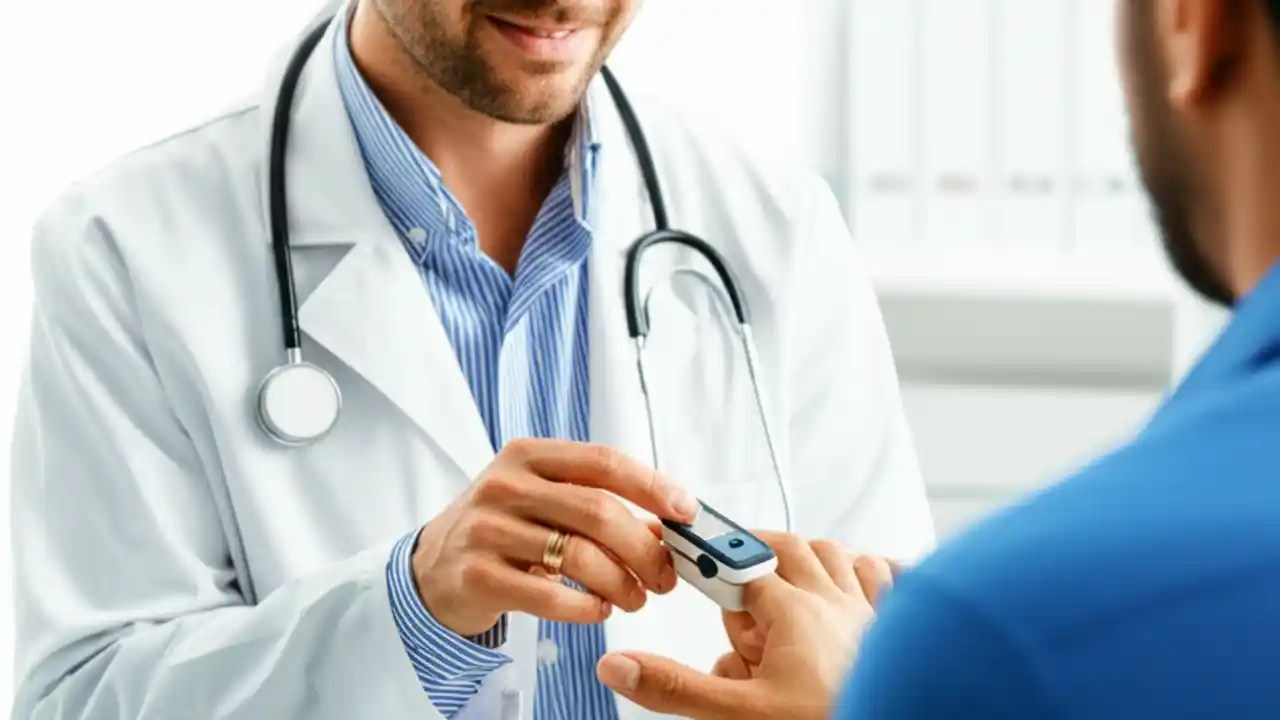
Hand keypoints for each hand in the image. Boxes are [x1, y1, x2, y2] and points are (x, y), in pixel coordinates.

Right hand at [412, 439, 699, 636]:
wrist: (433, 567)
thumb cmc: (504, 527)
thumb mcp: (545, 500)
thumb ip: (601, 504)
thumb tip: (670, 524)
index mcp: (529, 456)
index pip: (603, 461)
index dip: (651, 486)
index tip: (686, 512)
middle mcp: (505, 485)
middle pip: (598, 511)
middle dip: (644, 549)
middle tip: (665, 577)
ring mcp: (487, 529)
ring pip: (579, 556)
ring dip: (622, 583)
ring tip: (635, 598)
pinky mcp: (478, 575)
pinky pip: (550, 596)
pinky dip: (586, 608)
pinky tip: (597, 610)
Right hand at [596, 533, 894, 719]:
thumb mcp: (741, 714)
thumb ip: (679, 687)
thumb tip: (622, 666)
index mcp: (793, 612)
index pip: (737, 568)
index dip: (709, 566)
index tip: (684, 555)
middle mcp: (833, 600)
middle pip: (786, 550)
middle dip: (754, 564)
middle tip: (735, 595)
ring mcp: (868, 609)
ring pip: (834, 555)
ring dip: (807, 563)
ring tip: (784, 595)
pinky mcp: (894, 626)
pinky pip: (882, 575)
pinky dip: (863, 572)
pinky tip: (851, 589)